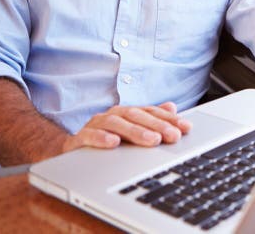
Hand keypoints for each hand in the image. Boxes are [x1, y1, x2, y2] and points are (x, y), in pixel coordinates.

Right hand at [61, 101, 192, 153]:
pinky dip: (102, 138)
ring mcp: (95, 125)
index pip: (151, 113)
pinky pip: (89, 136)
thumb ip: (151, 119)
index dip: (169, 120)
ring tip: (151, 140)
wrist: (68, 148)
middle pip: (137, 116)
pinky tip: (114, 143)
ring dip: (135, 131)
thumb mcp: (131, 131)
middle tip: (172, 136)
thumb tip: (172, 106)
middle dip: (157, 126)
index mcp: (126, 113)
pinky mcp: (78, 139)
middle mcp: (112, 115)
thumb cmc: (105, 138)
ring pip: (116, 124)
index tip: (186, 128)